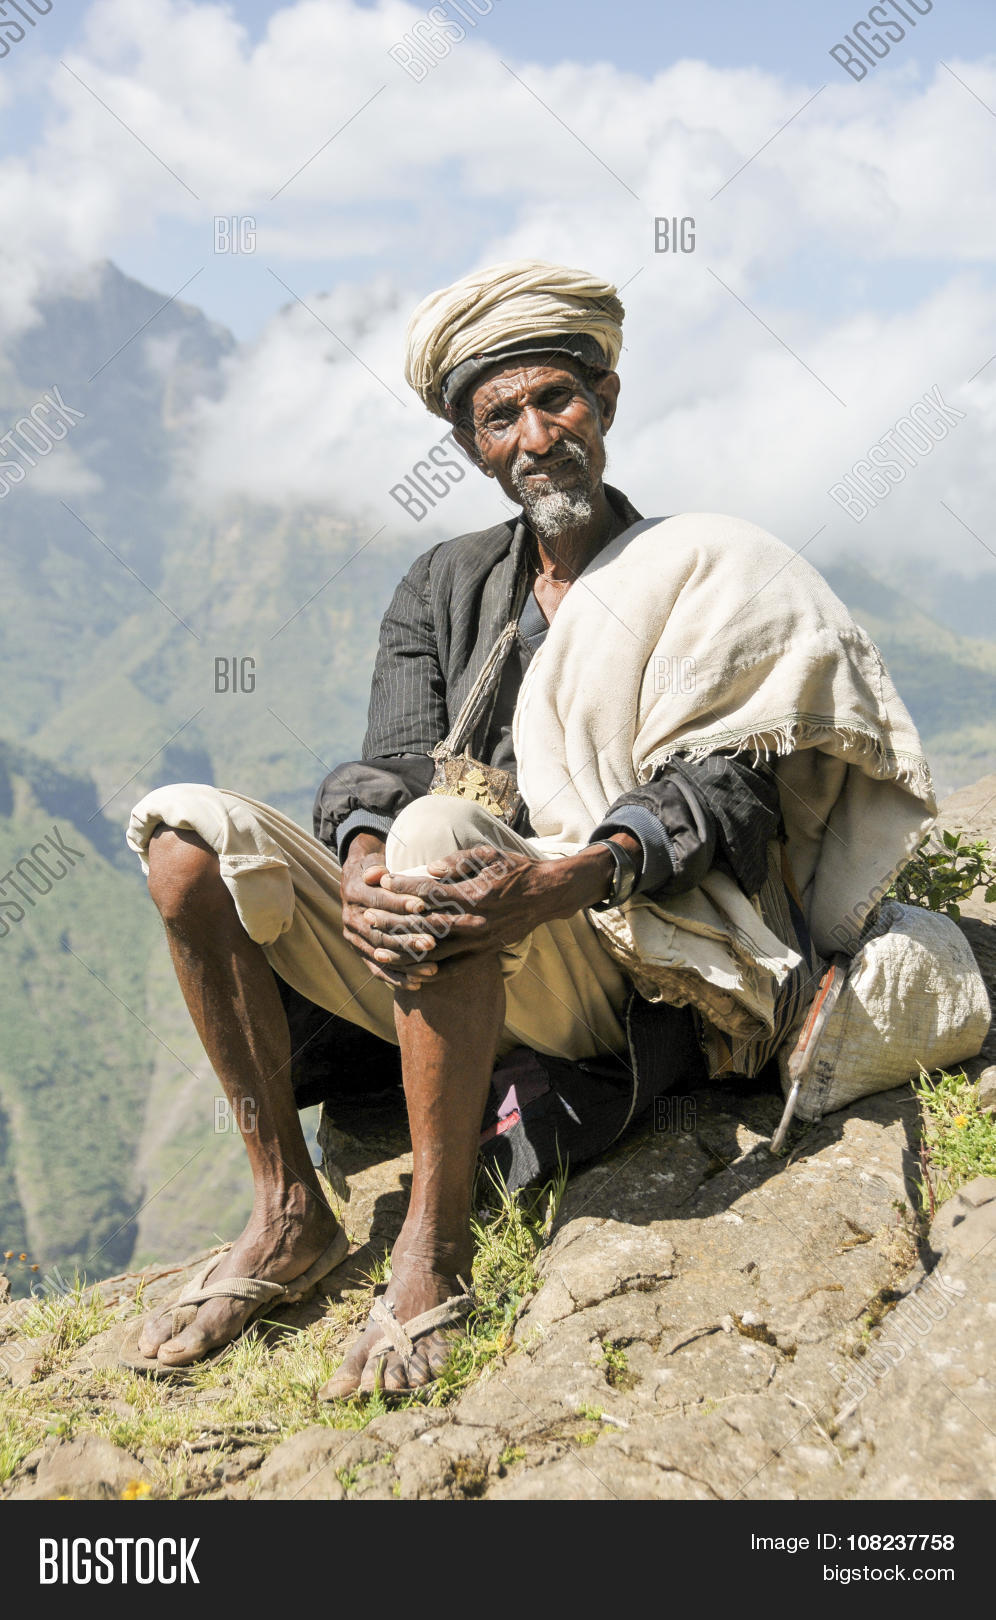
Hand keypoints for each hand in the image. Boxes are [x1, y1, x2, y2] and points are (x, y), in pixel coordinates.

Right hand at [340, 834, 439, 990]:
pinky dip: (396, 979)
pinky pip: (377, 970)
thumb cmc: (379, 868)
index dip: (400, 903)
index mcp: (353, 892)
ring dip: (407, 962)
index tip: (423, 906)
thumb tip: (378, 873)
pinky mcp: (360, 952)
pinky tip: (417, 984)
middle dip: (407, 938)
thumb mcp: (377, 861)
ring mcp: (353, 937)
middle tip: (433, 943)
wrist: (359, 879)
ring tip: (432, 969)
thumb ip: (380, 868)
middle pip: (380, 931)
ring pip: (381, 953)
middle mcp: (350, 917)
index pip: (378, 900)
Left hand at [374, 841, 617, 967]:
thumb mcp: (488, 854)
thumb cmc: (514, 870)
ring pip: (434, 952)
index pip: (428, 892)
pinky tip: (409, 975)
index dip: (402, 887)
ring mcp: (478, 942)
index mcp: (473, 894)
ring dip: (404, 952)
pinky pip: (452, 970)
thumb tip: (427, 869)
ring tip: (379, 950)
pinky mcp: (483, 955)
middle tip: (369, 918)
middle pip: (424, 924)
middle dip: (394, 921)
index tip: (382, 882)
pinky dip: (429, 974)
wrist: (545, 895)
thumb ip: (456, 861)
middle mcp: (474, 922)